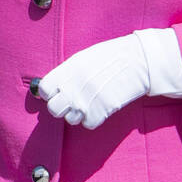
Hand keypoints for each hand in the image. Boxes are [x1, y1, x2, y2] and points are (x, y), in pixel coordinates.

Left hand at [36, 34, 150, 128]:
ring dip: (78, 113)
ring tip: (91, 101)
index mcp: (67, 71)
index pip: (44, 90)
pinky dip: (94, 118)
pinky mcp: (100, 113)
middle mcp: (73, 88)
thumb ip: (66, 74)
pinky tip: (101, 106)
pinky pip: (88, 124)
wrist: (138, 61)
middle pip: (53, 109)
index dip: (50, 92)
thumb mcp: (82, 59)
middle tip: (72, 100)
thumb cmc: (111, 57)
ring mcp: (85, 102)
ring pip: (70, 119)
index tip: (59, 91)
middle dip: (61, 107)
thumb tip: (52, 88)